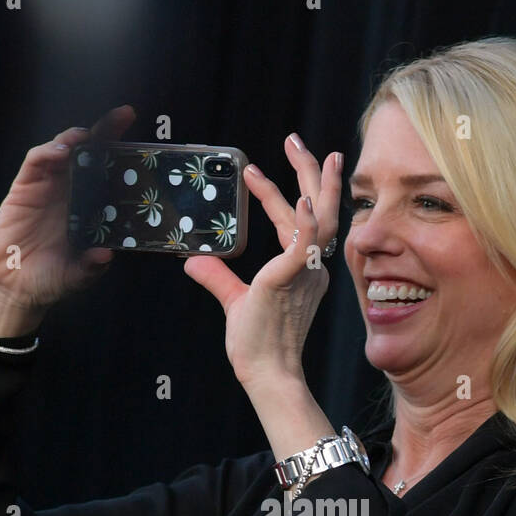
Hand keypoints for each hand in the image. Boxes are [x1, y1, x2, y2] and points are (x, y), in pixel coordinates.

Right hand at [0, 105, 136, 315]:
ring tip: (86, 136)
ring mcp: (48, 188)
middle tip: (123, 117)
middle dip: (105, 134)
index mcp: (91, 210)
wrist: (14, 289)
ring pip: (64, 152)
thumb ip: (92, 266)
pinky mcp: (24, 188)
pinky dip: (47, 152)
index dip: (124, 157)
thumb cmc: (50, 280)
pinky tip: (59, 152)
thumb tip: (107, 255)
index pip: (110, 177)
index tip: (145, 146)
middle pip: (90, 155)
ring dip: (75, 139)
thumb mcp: (78, 276)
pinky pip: (36, 163)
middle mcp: (72, 194)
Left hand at [182, 133, 342, 388]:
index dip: (279, 195)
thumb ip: (218, 277)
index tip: (257, 171)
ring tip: (302, 150)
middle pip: (322, 210)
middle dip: (313, 173)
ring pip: (321, 217)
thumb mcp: (234, 301)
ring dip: (312, 181)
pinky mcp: (292, 279)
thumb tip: (193, 261)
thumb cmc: (258, 346)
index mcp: (302, 271)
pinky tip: (301, 199)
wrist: (267, 373)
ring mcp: (306, 272)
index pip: (295, 223)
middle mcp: (311, 268)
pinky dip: (305, 221)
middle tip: (299, 142)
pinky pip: (306, 244)